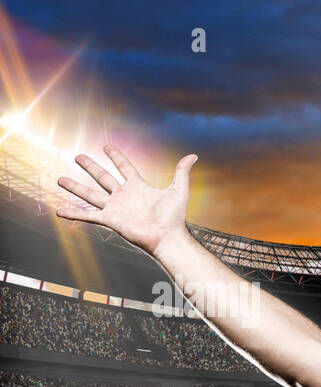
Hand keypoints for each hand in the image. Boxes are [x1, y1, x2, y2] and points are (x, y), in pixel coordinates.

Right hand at [55, 146, 197, 256]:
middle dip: (90, 167)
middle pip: (103, 178)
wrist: (167, 237)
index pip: (124, 168)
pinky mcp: (110, 219)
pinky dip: (73, 214)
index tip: (107, 146)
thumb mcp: (178, 190)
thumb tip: (193, 156)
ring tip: (59, 179)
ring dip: (75, 187)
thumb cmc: (174, 217)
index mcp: (138, 187)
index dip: (116, 157)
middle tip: (78, 156)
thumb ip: (182, 172)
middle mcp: (124, 196)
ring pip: (90, 194)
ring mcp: (115, 208)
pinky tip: (59, 211)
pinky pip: (88, 215)